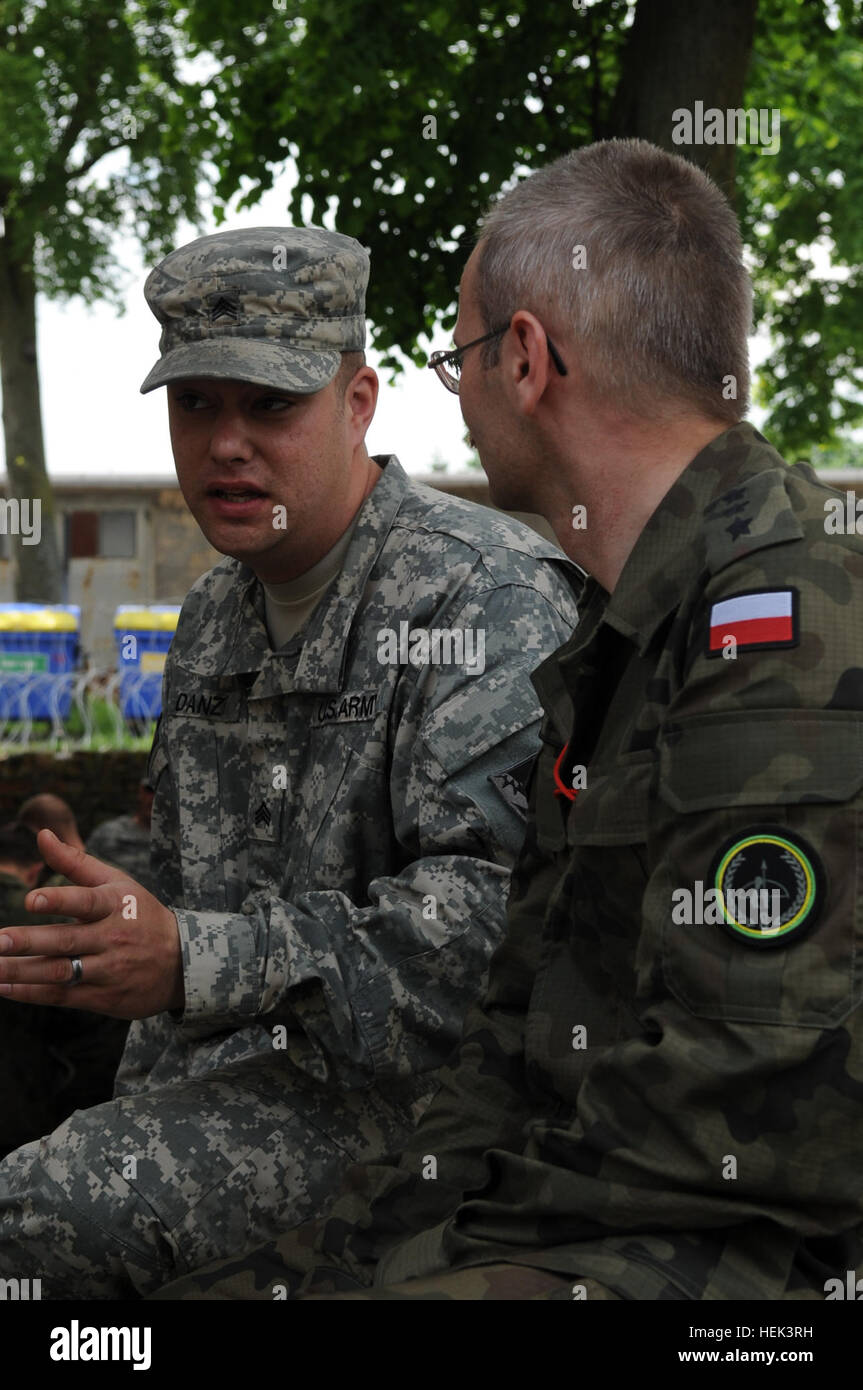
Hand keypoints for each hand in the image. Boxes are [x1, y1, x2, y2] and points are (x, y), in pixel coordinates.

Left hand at [0, 829, 183, 1018]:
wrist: (182, 963)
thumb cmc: (140, 915)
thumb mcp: (117, 883)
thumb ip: (75, 862)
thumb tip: (42, 835)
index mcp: (115, 905)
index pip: (85, 902)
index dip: (58, 901)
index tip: (31, 900)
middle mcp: (111, 938)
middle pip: (65, 941)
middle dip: (29, 942)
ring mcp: (107, 970)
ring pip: (60, 972)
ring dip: (22, 972)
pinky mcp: (103, 997)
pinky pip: (62, 996)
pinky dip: (32, 993)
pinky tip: (5, 987)